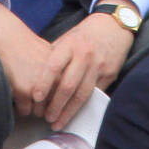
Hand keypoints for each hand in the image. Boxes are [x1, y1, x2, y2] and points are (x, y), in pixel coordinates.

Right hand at [0, 0, 53, 117]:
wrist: (6, 35)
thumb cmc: (25, 43)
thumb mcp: (49, 54)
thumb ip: (59, 71)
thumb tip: (62, 89)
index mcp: (62, 71)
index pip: (64, 96)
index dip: (58, 102)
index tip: (52, 104)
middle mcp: (53, 80)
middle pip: (53, 107)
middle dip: (45, 107)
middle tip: (37, 102)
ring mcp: (39, 87)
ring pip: (38, 112)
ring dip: (33, 109)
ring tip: (26, 98)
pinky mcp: (23, 91)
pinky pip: (24, 111)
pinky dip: (20, 107)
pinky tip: (17, 96)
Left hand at [40, 12, 133, 131]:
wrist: (113, 26)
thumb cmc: (84, 34)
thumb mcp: (67, 38)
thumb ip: (55, 54)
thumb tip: (37, 74)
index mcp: (70, 45)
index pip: (54, 66)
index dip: (44, 83)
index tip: (36, 97)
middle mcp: (84, 56)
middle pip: (68, 85)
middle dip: (56, 105)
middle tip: (47, 118)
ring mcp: (98, 67)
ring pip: (82, 94)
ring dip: (69, 111)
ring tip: (58, 122)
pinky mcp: (110, 75)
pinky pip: (95, 95)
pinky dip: (84, 107)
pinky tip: (75, 115)